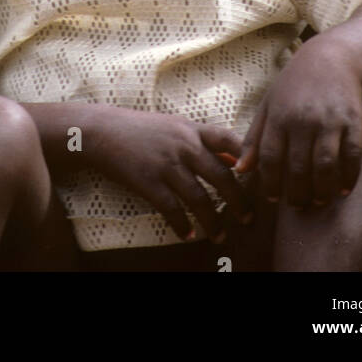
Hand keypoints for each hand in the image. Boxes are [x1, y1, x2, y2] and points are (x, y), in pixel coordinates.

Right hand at [86, 105, 249, 243]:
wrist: (102, 131)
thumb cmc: (141, 129)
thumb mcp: (175, 126)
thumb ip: (203, 141)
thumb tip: (235, 160)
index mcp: (191, 129)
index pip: (229, 139)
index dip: (248, 158)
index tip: (258, 177)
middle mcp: (183, 145)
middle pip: (221, 176)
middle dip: (238, 201)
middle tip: (247, 218)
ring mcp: (166, 164)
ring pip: (199, 199)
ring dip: (213, 221)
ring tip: (220, 235)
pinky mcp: (148, 182)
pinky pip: (172, 210)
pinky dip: (182, 226)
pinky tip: (188, 235)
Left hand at [237, 40, 361, 207]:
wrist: (333, 59)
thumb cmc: (294, 86)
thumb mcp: (269, 105)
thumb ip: (254, 138)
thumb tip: (240, 171)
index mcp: (279, 116)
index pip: (270, 158)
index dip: (269, 183)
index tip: (272, 199)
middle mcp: (303, 119)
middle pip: (299, 168)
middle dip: (297, 194)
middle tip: (298, 206)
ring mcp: (330, 121)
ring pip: (325, 167)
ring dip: (322, 191)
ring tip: (319, 201)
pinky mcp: (353, 122)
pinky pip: (352, 157)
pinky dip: (349, 178)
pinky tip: (343, 190)